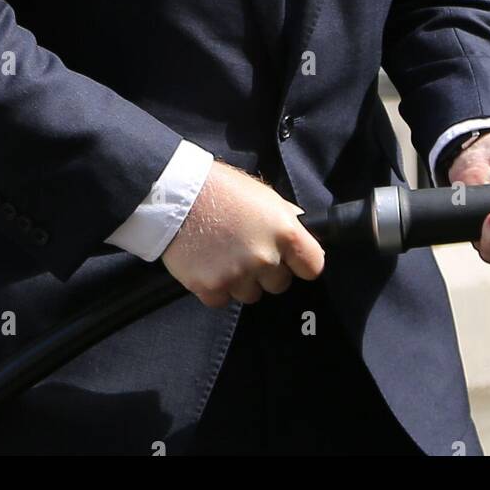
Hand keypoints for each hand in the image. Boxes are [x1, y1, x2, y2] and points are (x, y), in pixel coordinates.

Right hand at [161, 160, 324, 308]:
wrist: (176, 194)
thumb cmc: (221, 189)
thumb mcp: (264, 196)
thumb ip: (285, 221)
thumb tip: (300, 238)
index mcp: (284, 231)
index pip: (313, 266)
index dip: (302, 263)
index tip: (294, 262)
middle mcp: (265, 257)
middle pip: (280, 284)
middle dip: (267, 271)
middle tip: (246, 249)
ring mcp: (238, 275)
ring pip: (251, 294)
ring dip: (241, 281)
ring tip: (224, 253)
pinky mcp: (211, 288)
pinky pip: (223, 300)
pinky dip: (216, 286)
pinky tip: (208, 263)